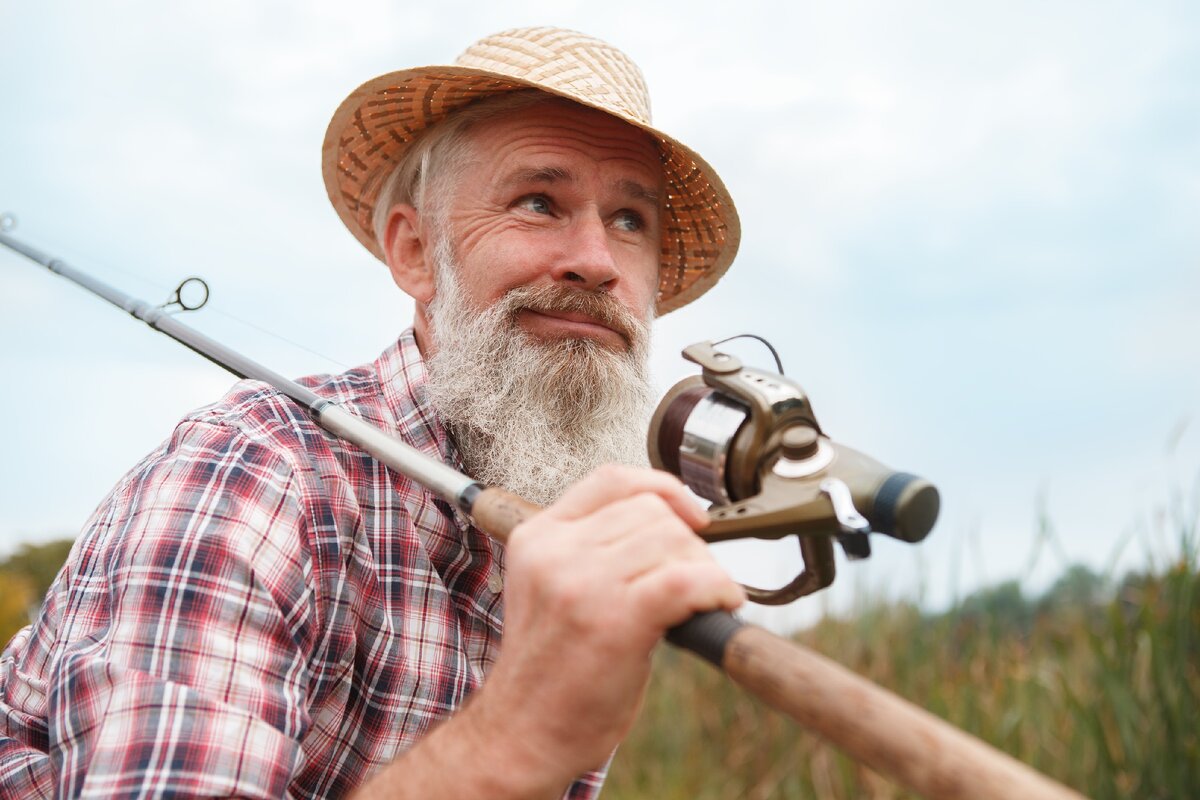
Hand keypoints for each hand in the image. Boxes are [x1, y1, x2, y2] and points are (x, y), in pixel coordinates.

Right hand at [475, 464, 744, 792]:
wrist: (524, 734)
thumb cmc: (550, 671)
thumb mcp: (551, 588)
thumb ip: (589, 547)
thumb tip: (668, 522)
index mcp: (538, 537)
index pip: (612, 480)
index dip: (663, 488)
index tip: (691, 515)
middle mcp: (556, 551)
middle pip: (651, 510)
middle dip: (688, 541)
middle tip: (692, 582)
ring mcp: (583, 583)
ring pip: (674, 540)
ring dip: (704, 567)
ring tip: (700, 600)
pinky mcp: (616, 618)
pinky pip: (688, 578)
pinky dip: (717, 587)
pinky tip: (720, 603)